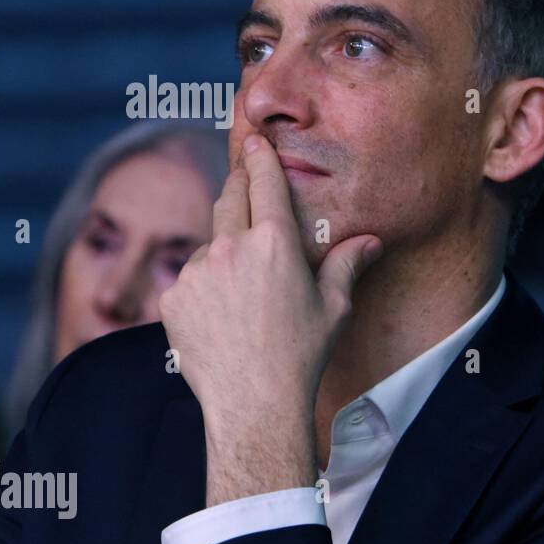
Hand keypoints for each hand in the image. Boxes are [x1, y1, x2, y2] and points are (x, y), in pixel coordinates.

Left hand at [160, 134, 381, 506]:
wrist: (254, 403)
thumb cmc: (302, 355)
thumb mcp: (334, 307)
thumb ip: (347, 264)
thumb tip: (370, 240)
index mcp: (275, 243)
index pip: (264, 183)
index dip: (259, 157)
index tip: (254, 140)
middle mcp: (231, 248)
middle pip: (229, 197)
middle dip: (238, 185)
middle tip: (244, 182)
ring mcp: (196, 272)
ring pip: (209, 243)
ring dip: (223, 250)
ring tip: (244, 288)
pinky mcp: (173, 297)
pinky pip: (189, 278)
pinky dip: (204, 285)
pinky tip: (222, 315)